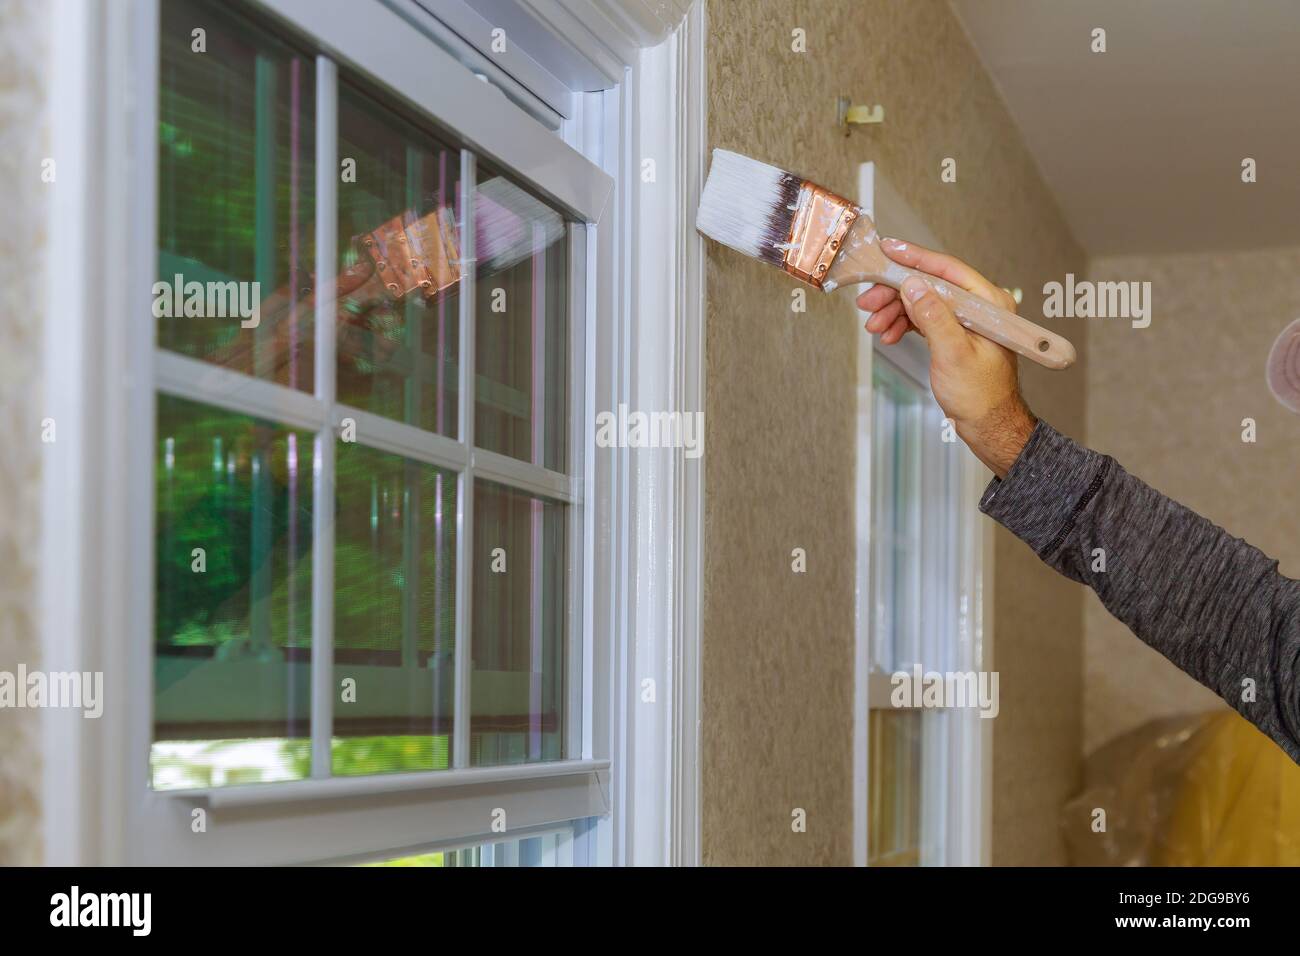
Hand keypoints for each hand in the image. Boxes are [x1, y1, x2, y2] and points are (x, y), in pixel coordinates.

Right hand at [856, 238, 1035, 477]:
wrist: (988, 424)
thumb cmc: (980, 395)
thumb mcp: (954, 354)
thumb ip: (934, 317)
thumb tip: (913, 286)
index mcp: (989, 303)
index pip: (947, 269)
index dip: (915, 259)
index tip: (888, 250)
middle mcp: (979, 306)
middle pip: (929, 285)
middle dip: (896, 292)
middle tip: (868, 302)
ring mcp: (966, 319)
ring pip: (922, 301)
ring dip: (895, 311)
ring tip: (874, 325)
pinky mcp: (954, 332)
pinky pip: (924, 318)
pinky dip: (904, 324)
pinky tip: (889, 333)